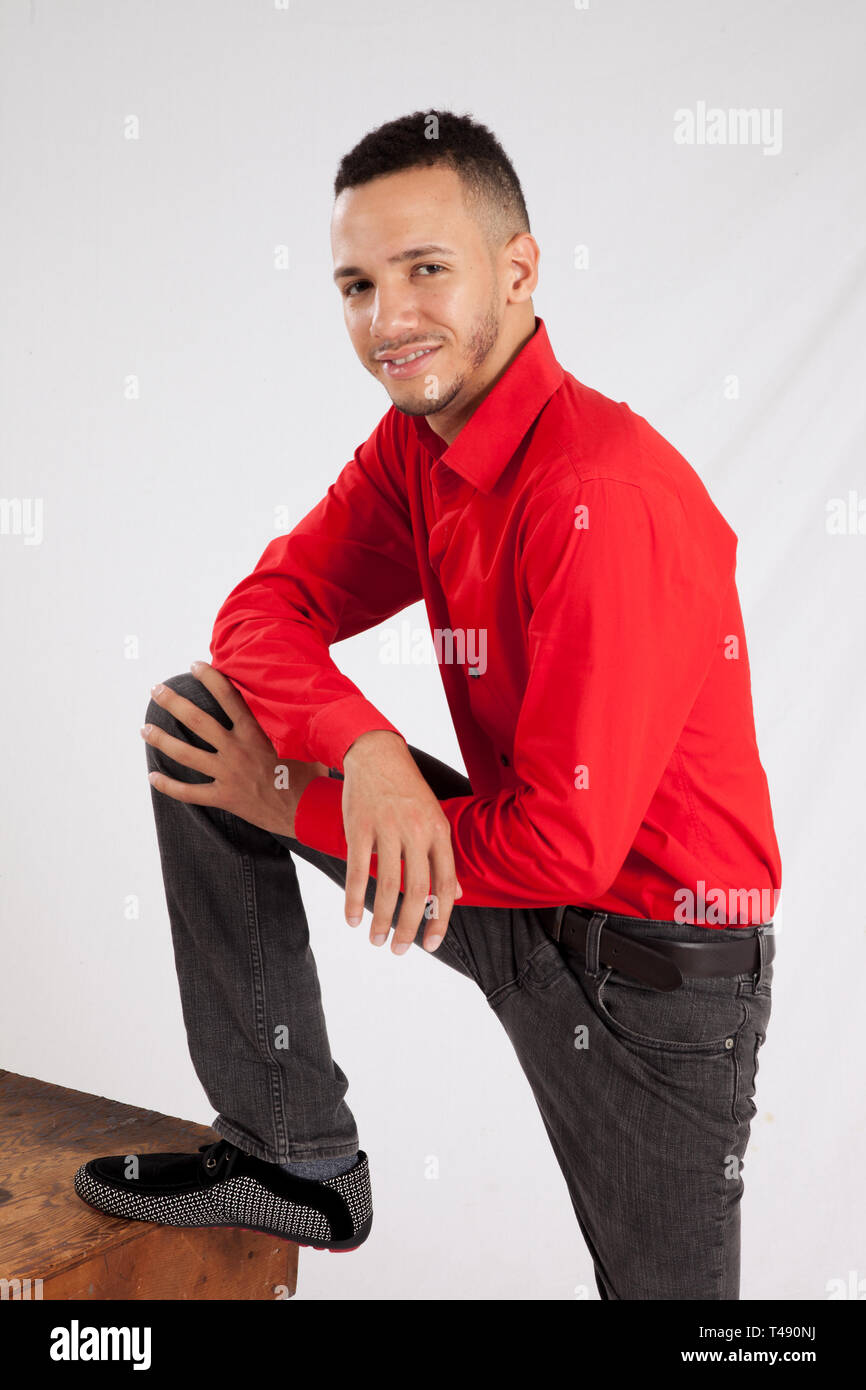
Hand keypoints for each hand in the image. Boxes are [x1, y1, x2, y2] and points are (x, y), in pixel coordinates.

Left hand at [142, 661, 327, 837]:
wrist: (308, 811)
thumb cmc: (311, 774)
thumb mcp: (307, 740)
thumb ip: (297, 720)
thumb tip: (306, 697)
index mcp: (256, 732)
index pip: (228, 696)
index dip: (210, 678)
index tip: (194, 666)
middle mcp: (237, 749)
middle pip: (197, 721)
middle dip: (173, 703)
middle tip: (156, 690)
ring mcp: (228, 774)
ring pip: (185, 754)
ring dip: (161, 739)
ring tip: (144, 728)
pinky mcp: (224, 797)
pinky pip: (189, 792)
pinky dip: (169, 785)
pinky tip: (153, 777)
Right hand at [341, 730, 462, 955]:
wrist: (377, 755)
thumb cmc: (407, 791)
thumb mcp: (435, 819)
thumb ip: (444, 857)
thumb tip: (458, 895)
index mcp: (439, 832)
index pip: (446, 884)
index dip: (441, 918)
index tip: (432, 944)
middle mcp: (417, 832)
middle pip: (418, 890)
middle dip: (410, 926)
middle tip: (400, 950)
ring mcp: (388, 829)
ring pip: (387, 885)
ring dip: (381, 919)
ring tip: (376, 941)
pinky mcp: (360, 827)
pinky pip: (358, 871)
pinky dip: (355, 899)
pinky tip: (353, 919)